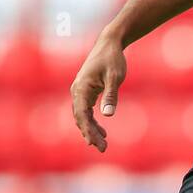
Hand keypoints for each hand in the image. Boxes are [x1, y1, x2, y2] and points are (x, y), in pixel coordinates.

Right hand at [69, 33, 126, 152]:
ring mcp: (80, 91)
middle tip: (102, 148)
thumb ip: (111, 95)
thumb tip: (108, 115)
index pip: (81, 114)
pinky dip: (93, 122)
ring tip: (103, 144)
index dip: (87, 129)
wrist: (109, 44)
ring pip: (83, 116)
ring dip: (91, 130)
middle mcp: (77, 91)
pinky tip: (102, 132)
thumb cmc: (113, 59)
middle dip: (90, 134)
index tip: (94, 142)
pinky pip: (86, 111)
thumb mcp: (115, 77)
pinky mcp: (86, 91)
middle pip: (81, 118)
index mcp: (81, 87)